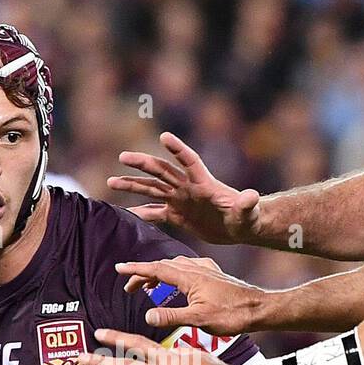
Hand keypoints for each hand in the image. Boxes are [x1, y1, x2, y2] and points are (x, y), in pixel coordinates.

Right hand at [108, 132, 264, 244]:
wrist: (239, 227)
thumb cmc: (247, 218)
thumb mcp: (247, 212)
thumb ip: (247, 204)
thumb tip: (252, 196)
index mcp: (204, 183)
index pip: (189, 161)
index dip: (178, 149)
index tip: (165, 136)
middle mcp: (188, 187)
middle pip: (162, 171)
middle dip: (143, 164)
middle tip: (122, 157)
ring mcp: (180, 200)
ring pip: (152, 189)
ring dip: (132, 185)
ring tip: (111, 182)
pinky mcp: (177, 215)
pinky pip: (155, 212)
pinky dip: (140, 213)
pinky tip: (124, 213)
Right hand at [117, 255, 267, 335]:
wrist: (259, 309)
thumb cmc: (232, 315)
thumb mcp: (199, 319)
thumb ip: (172, 316)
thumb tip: (147, 315)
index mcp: (190, 277)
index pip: (156, 268)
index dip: (136, 269)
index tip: (119, 269)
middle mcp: (197, 269)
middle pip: (163, 266)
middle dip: (144, 274)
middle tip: (129, 287)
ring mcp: (206, 270)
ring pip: (175, 266)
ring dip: (159, 273)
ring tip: (148, 287)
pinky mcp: (214, 275)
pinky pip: (188, 268)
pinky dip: (174, 273)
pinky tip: (177, 283)